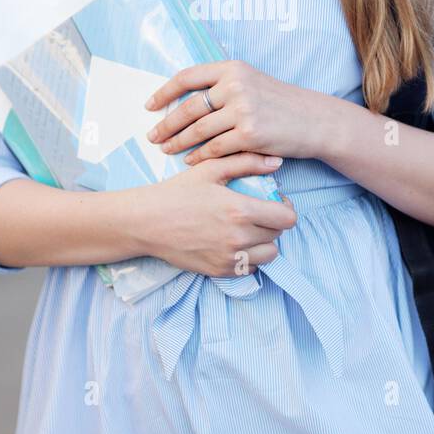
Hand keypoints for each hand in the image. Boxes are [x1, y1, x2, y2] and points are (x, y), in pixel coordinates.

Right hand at [139, 153, 297, 277]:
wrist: (146, 222)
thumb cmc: (177, 192)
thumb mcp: (210, 170)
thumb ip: (247, 163)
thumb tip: (277, 162)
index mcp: (240, 210)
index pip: (287, 218)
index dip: (285, 208)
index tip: (275, 202)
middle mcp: (239, 238)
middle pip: (278, 235)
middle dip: (273, 223)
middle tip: (259, 213)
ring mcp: (229, 258)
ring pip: (268, 255)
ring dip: (264, 242)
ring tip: (249, 229)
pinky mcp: (219, 271)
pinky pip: (249, 268)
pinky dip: (248, 257)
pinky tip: (235, 243)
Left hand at [144, 59, 317, 164]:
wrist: (315, 120)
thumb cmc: (281, 103)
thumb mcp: (252, 81)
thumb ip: (222, 85)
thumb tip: (185, 100)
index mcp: (232, 68)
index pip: (188, 77)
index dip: (164, 92)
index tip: (150, 106)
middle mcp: (236, 85)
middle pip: (189, 107)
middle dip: (166, 124)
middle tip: (152, 136)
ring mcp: (243, 110)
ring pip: (198, 130)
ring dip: (178, 142)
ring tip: (165, 149)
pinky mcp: (249, 135)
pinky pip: (214, 149)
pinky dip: (198, 156)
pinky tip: (189, 161)